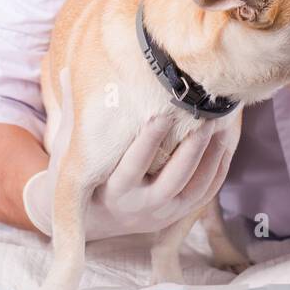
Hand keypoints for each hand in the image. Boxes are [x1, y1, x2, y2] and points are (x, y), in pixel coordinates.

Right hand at [23, 64, 238, 239]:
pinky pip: (205, 193)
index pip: (133, 166)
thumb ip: (73, 112)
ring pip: (193, 188)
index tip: (161, 113)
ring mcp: (163, 214)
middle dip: (190, 150)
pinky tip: (224, 140)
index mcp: (112, 192)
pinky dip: (218, 169)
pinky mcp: (180, 215)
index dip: (148, 141)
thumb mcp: (71, 149)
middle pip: (172, 180)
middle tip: (204, 118)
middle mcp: (139, 208)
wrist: (93, 219)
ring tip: (219, 125)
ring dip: (209, 157)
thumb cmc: (82, 174)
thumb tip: (65, 70)